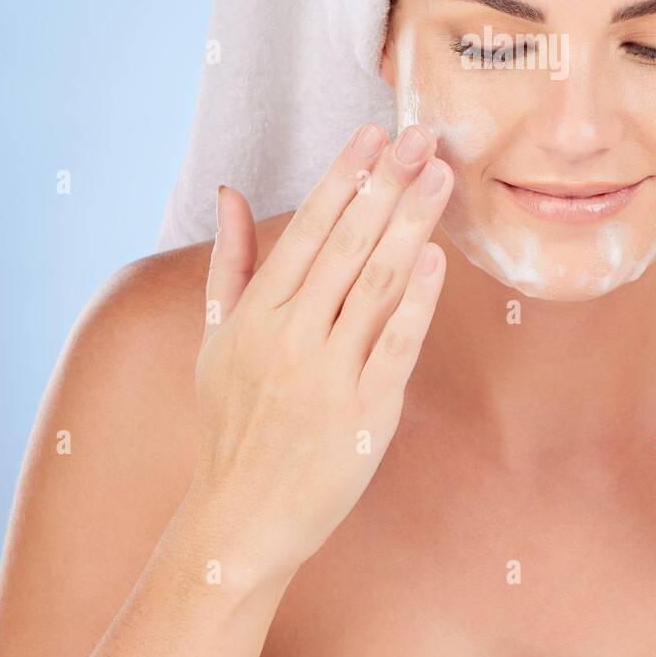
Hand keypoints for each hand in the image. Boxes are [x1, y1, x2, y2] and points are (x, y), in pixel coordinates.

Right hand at [185, 121, 451, 591]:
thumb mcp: (215, 340)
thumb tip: (231, 191)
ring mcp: (328, 377)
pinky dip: (418, 300)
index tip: (374, 135)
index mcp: (255, 316)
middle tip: (422, 136)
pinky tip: (436, 257)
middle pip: (349, 246)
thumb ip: (230, 262)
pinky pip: (397, 347)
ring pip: (377, 286)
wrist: (239, 522)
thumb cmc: (231, 424)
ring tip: (439, 177)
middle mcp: (290, 338)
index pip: (307, 230)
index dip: (344, 178)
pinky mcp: (365, 416)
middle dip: (387, 184)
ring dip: (411, 225)